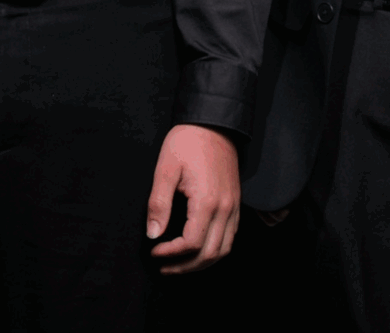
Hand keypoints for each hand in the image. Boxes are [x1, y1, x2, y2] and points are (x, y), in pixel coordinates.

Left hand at [147, 124, 239, 273]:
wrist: (213, 122)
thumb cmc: (187, 142)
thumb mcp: (165, 169)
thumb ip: (159, 204)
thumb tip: (153, 234)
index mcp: (207, 201)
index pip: (191, 243)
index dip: (170, 253)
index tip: (153, 251)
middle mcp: (225, 208)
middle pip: (210, 254)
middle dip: (185, 266)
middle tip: (163, 266)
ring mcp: (234, 207)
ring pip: (224, 250)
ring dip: (202, 263)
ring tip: (180, 264)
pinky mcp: (236, 203)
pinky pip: (230, 237)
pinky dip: (215, 250)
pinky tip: (198, 248)